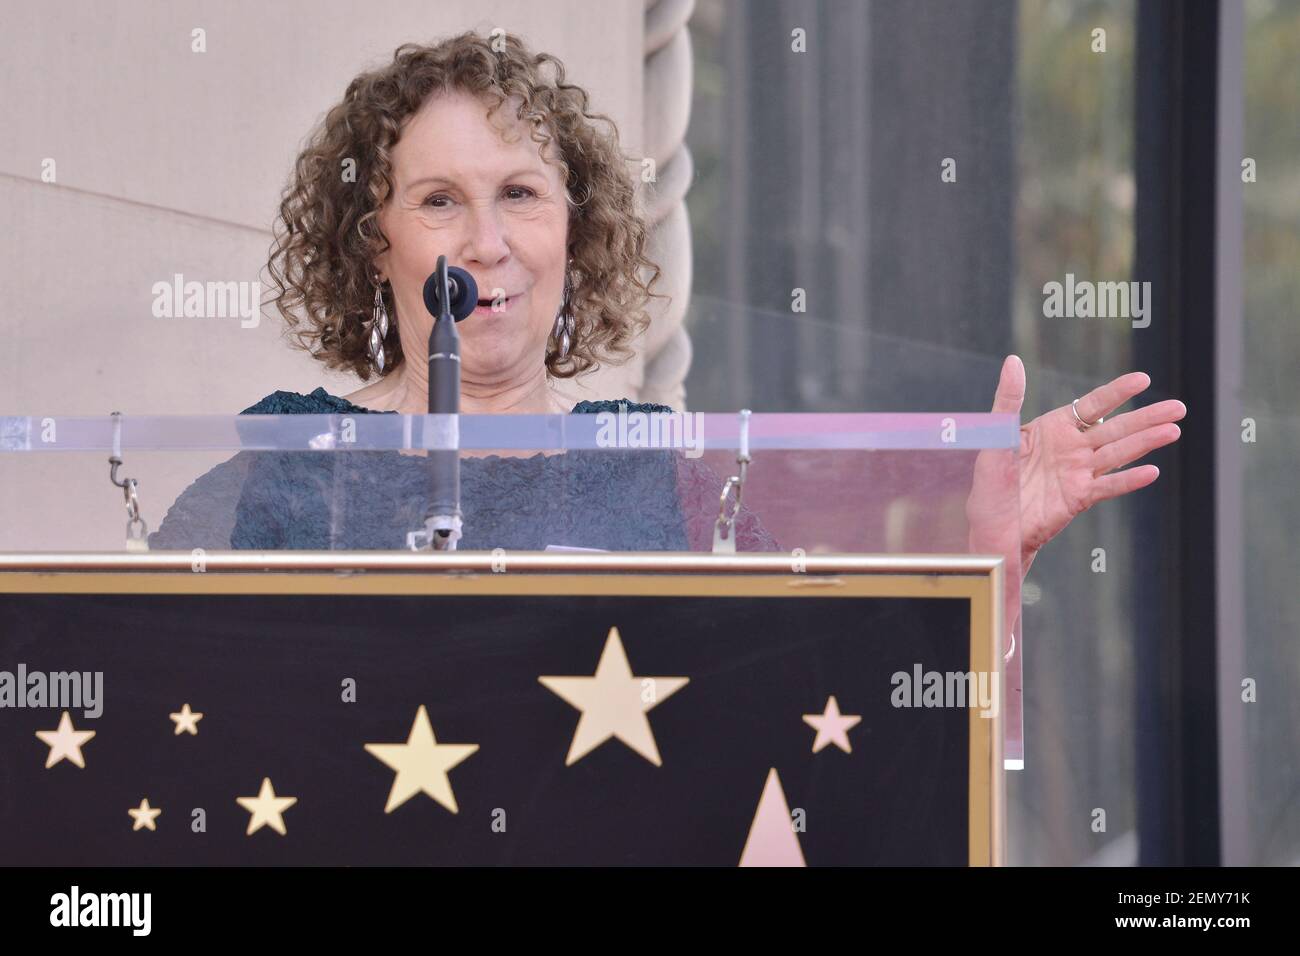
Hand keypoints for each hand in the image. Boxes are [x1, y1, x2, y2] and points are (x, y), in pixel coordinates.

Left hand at [967, 355, 1186, 631]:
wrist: (991, 527)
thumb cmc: (990, 482)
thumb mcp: (995, 436)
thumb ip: (1008, 399)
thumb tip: (1013, 360)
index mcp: (1052, 429)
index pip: (1091, 405)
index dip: (1117, 392)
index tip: (1143, 379)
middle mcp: (1071, 448)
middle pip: (1115, 428)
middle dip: (1146, 417)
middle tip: (1178, 407)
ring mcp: (1078, 473)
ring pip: (1118, 454)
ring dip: (1145, 443)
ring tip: (1173, 431)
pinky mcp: (1079, 498)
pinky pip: (1108, 487)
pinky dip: (1129, 480)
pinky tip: (1152, 472)